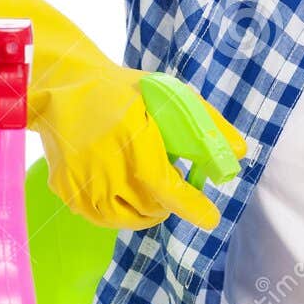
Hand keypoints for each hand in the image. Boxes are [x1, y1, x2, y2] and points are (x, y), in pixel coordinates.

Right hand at [0, 0, 229, 231]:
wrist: (63, 85)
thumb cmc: (123, 89)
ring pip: (126, 219)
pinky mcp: (65, 190)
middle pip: (149, 209)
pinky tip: (125, 191)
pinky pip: (100, 217)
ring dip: (147, 211)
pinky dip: (119, 211)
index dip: (190, 206)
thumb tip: (240, 152)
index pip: (165, 186)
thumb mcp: (169, 95)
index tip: (211, 217)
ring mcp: (81, 181)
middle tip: (173, 185)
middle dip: (169, 204)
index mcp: (131, 139)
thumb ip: (207, 125)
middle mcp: (104, 165)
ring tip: (151, 189)